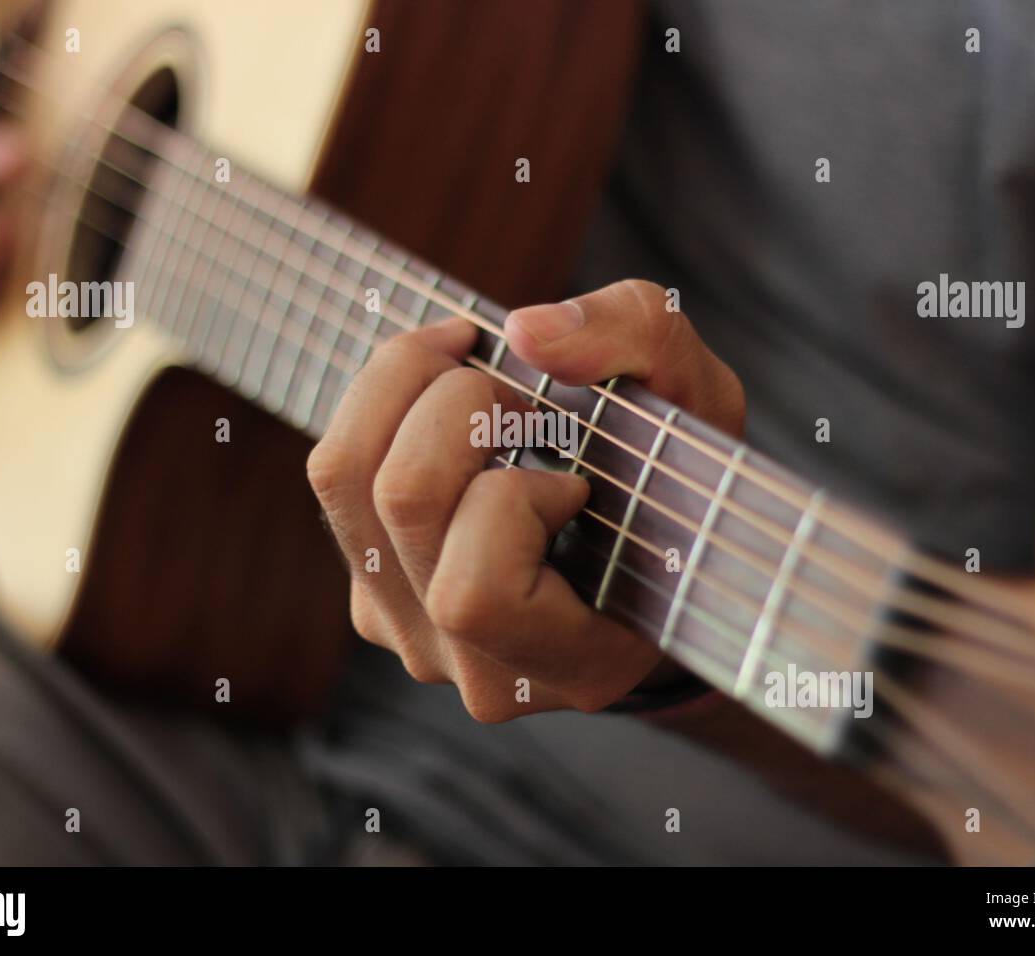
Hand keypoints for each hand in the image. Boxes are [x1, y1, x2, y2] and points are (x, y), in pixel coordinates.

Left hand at [308, 279, 745, 720]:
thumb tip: (525, 331)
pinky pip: (335, 482)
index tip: (576, 476)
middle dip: (460, 405)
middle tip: (522, 397)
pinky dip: (380, 409)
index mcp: (579, 662)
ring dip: (407, 390)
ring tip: (477, 380)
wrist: (651, 539)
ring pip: (345, 481)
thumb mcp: (699, 396)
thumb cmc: (678, 480)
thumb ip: (637, 342)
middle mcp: (482, 670)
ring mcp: (416, 637)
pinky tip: (444, 407)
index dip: (515, 500)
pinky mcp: (374, 595)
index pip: (476, 595)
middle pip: (401, 504)